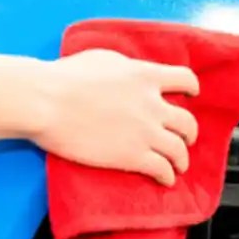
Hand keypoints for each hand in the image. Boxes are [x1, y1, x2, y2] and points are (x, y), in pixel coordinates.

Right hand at [32, 50, 199, 184]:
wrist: (47, 102)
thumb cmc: (64, 77)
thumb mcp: (102, 58)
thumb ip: (125, 67)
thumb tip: (129, 73)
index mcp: (145, 76)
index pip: (185, 79)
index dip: (192, 88)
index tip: (191, 94)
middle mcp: (152, 104)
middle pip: (188, 122)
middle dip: (189, 133)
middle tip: (185, 138)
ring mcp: (145, 132)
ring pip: (179, 150)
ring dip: (181, 159)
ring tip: (178, 166)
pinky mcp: (133, 156)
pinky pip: (162, 170)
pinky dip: (167, 176)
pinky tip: (165, 180)